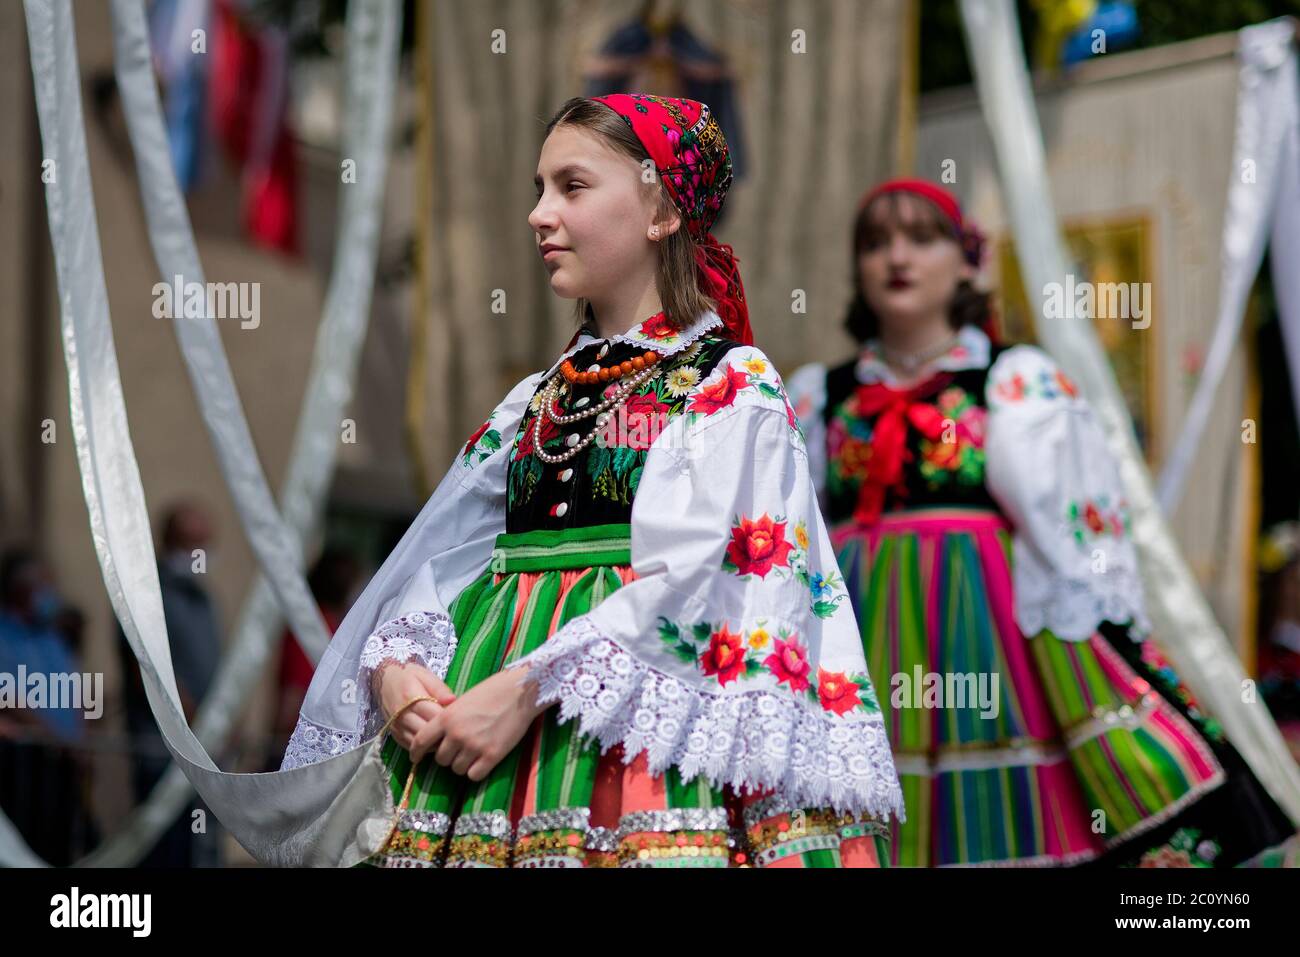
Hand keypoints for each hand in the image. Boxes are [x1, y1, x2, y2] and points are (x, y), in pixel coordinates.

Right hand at [377, 662, 456, 751]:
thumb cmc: (408, 676)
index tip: (460, 719)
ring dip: (433, 743)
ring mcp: (396, 726)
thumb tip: (453, 701)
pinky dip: (422, 747)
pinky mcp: (394, 734)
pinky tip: (433, 741)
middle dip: (442, 734)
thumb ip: (439, 688)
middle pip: (426, 732)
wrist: (383, 680)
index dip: (449, 720)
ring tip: (446, 737)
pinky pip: (410, 746)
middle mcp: (401, 714)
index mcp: (410, 697)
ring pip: (418, 743)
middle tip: (455, 731)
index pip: (434, 715)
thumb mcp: (424, 675)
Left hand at [407, 666, 546, 780]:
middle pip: (440, 759)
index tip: (416, 758)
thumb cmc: (492, 692)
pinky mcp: (492, 756)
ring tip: (475, 752)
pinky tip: (484, 760)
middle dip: (448, 757)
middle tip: (459, 749)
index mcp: (447, 717)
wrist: (520, 692)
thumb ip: (449, 719)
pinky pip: (474, 775)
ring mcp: (474, 746)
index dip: (416, 752)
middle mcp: (457, 734)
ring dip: (463, 764)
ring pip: (457, 769)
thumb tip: (439, 738)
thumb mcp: (463, 701)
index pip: (421, 741)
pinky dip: (477, 771)